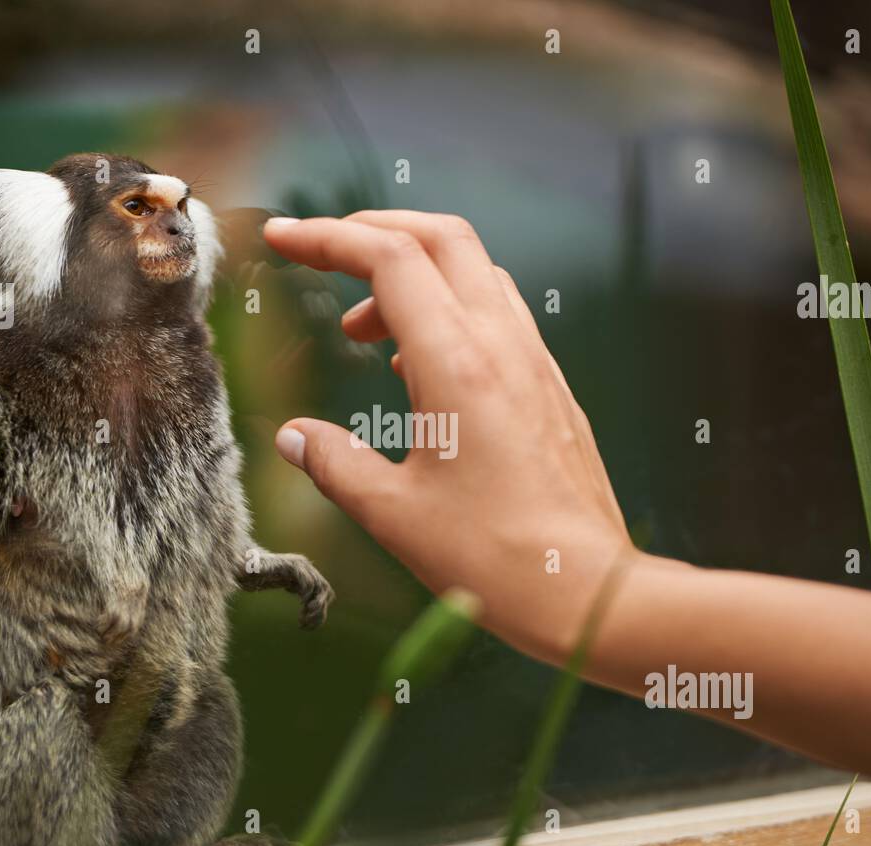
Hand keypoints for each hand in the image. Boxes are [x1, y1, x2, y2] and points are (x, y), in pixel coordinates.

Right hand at [264, 212, 634, 658]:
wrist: (587, 589)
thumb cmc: (491, 557)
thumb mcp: (392, 513)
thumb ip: (334, 463)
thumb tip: (293, 438)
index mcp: (457, 362)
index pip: (389, 258)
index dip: (328, 237)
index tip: (283, 238)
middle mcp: (502, 344)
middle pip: (440, 238)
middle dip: (375, 230)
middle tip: (324, 255)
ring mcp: (534, 361)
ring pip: (474, 273)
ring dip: (413, 275)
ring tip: (363, 331)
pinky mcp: (549, 387)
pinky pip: (497, 315)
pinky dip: (448, 311)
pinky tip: (419, 367)